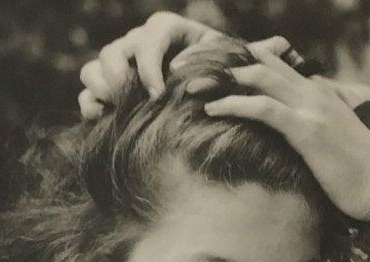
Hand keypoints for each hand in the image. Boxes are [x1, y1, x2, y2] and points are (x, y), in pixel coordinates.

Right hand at [77, 11, 291, 116]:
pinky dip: (90, 106)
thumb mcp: (236, 69)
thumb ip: (255, 57)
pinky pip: (86, 93)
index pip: (152, 33)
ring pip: (94, 67)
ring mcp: (119, 67)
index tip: (160, 93)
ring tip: (119, 111)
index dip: (151, 61)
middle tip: (138, 105)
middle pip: (115, 49)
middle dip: (122, 77)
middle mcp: (139, 44)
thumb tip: (283, 44)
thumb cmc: (220, 82)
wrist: (203, 105)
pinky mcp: (107, 92)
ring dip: (102, 88)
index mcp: (169, 32)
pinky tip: (103, 121)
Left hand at [201, 53, 369, 222]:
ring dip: (220, 80)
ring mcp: (312, 109)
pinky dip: (234, 104)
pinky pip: (264, 108)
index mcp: (318, 96)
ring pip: (259, 77)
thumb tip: (286, 151)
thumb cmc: (361, 178)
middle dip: (222, 63)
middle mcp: (314, 94)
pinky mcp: (307, 130)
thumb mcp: (331, 151)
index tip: (210, 70)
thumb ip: (308, 139)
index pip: (274, 66)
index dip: (240, 64)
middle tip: (189, 71)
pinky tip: (211, 109)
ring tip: (190, 87)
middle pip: (261, 63)